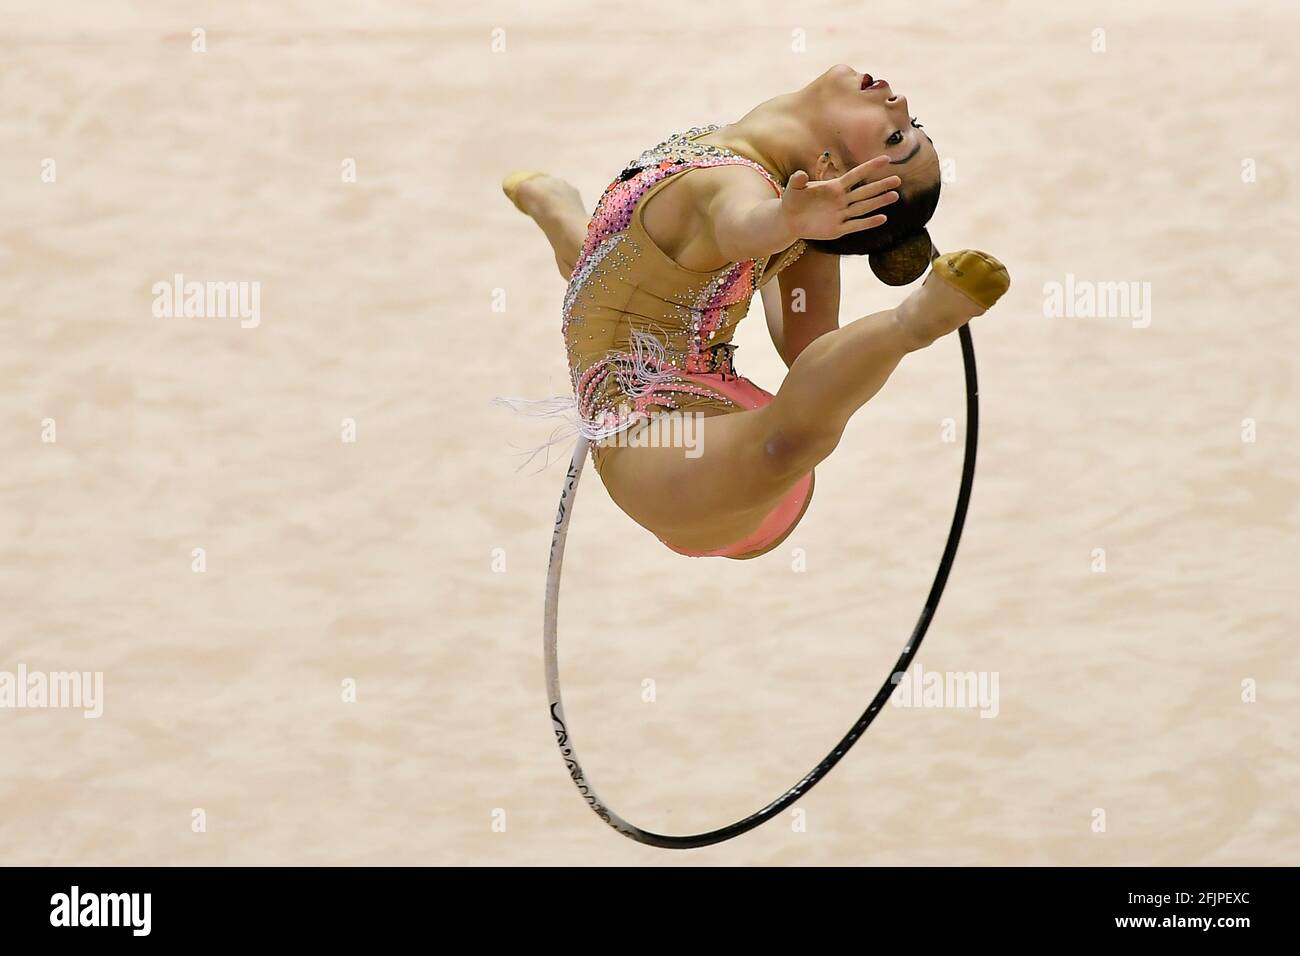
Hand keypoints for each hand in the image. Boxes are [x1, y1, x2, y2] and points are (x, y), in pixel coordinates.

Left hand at [779, 156, 900, 241]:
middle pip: (864, 192)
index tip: (886, 159)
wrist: (789, 220)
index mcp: (834, 186)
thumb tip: (800, 174)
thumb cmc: (792, 200)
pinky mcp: (838, 229)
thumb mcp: (793, 188)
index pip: (855, 175)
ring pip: (864, 207)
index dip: (870, 167)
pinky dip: (868, 222)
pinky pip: (856, 225)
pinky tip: (883, 218)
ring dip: (879, 202)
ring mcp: (841, 215)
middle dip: (880, 186)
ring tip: (894, 195)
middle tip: (897, 180)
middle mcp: (841, 200)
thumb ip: (798, 180)